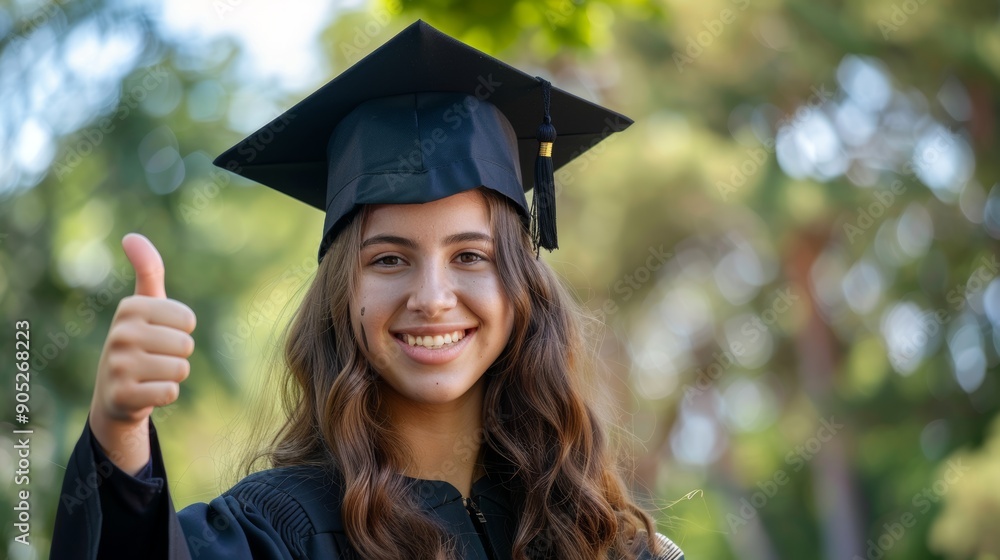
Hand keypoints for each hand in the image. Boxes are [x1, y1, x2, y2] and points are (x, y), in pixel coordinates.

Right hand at [88, 233, 195, 474]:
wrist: (114, 393)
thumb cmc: (139, 341)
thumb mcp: (144, 305)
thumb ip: (148, 270)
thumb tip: (131, 237)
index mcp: (130, 307)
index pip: (188, 320)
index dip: (182, 330)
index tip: (159, 334)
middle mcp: (120, 334)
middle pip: (186, 345)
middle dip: (179, 354)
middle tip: (155, 357)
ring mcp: (118, 366)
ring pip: (181, 369)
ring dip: (173, 375)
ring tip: (151, 373)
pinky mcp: (122, 396)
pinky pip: (170, 392)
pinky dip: (165, 394)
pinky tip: (147, 391)